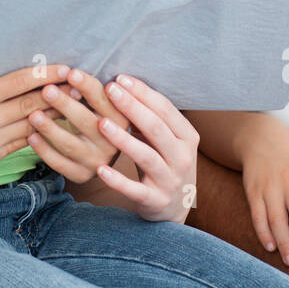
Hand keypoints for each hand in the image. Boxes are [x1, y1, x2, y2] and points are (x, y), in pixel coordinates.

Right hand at [0, 64, 70, 165]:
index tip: (66, 67)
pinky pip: (23, 142)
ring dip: (55, 114)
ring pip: (32, 127)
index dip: (46, 75)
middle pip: (31, 106)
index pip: (20, 83)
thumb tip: (30, 67)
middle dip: (59, 94)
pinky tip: (56, 122)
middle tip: (81, 83)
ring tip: (75, 102)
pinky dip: (40, 130)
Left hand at [25, 68, 130, 181]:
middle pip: (86, 122)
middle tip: (47, 90)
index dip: (87, 86)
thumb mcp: (103, 104)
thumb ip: (92, 91)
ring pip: (71, 144)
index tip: (71, 73)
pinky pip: (60, 164)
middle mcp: (113, 142)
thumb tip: (69, 71)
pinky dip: (44, 150)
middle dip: (65, 105)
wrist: (103, 154)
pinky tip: (31, 137)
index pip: (103, 100)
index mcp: (121, 119)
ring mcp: (97, 161)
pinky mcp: (81, 174)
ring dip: (50, 129)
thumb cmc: (98, 117)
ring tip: (33, 114)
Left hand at [93, 74, 199, 222]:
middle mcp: (183, 157)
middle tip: (109, 89)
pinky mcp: (155, 201)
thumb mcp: (166, 140)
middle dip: (132, 107)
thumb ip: (150, 118)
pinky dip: (118, 180)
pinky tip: (100, 169)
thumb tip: (121, 85)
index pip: (165, 109)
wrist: (176, 209)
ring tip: (102, 123)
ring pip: (147, 157)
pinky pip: (135, 190)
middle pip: (156, 128)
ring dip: (123, 139)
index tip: (120, 78)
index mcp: (187, 137)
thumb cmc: (164, 163)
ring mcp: (171, 180)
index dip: (143, 92)